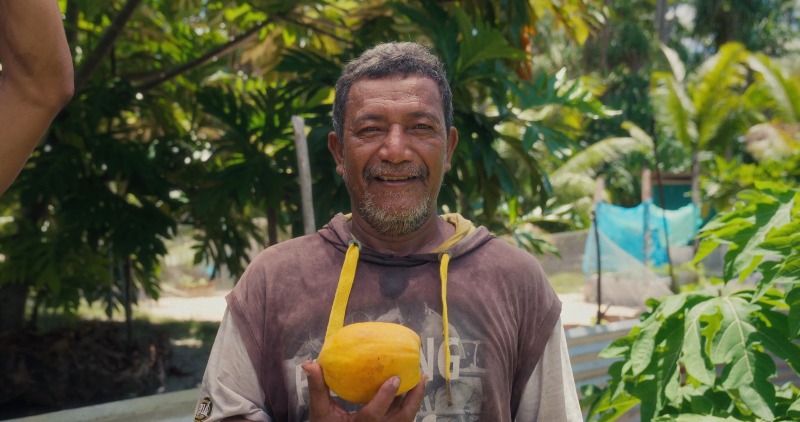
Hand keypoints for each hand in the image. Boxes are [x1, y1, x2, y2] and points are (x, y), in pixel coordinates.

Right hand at [302, 360, 426, 420]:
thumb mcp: (319, 411)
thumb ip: (317, 388)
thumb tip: (309, 363)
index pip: (374, 415)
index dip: (385, 397)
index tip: (395, 378)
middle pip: (401, 419)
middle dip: (413, 399)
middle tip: (420, 377)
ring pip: (405, 419)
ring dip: (414, 400)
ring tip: (420, 379)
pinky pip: (402, 419)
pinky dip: (408, 404)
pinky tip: (410, 390)